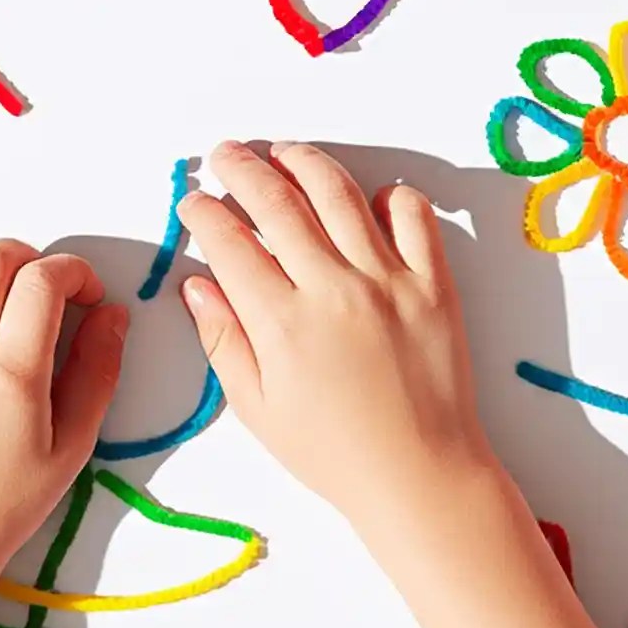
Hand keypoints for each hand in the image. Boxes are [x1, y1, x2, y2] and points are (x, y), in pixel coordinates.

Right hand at [177, 141, 492, 521]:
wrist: (420, 475)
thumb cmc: (332, 452)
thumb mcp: (258, 408)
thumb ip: (224, 340)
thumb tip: (196, 284)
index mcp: (281, 322)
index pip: (230, 242)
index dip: (205, 212)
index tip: (195, 201)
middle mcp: (332, 288)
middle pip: (277, 202)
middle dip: (242, 169)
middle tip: (225, 155)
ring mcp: (387, 279)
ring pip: (338, 193)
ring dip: (304, 162)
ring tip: (284, 152)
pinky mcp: (433, 283)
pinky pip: (412, 215)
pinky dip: (388, 195)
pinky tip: (368, 197)